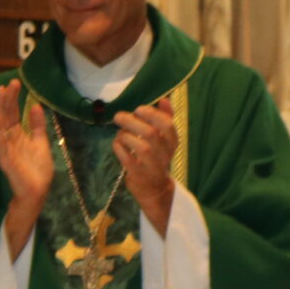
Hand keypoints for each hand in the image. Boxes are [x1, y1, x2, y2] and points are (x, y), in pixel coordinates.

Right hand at [0, 80, 52, 200]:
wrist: (37, 191)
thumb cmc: (37, 170)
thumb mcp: (41, 142)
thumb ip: (37, 125)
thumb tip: (35, 106)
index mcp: (17, 135)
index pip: (13, 113)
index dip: (14, 99)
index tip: (15, 83)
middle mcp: (9, 139)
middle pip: (6, 115)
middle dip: (8, 99)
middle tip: (10, 83)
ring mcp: (5, 148)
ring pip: (1, 125)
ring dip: (0, 108)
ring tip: (0, 93)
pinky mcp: (5, 158)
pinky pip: (0, 141)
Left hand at [113, 97, 178, 234]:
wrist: (155, 189)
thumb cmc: (156, 158)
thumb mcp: (164, 139)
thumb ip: (165, 118)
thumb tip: (165, 99)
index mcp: (172, 142)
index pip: (167, 124)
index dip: (151, 114)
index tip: (138, 110)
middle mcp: (164, 154)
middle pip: (150, 133)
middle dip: (132, 121)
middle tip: (119, 117)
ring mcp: (151, 165)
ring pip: (138, 145)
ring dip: (124, 135)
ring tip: (120, 133)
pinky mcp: (138, 174)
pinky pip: (126, 157)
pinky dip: (119, 147)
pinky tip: (117, 144)